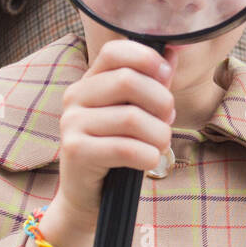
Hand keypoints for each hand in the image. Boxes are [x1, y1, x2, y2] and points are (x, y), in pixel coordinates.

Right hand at [49, 40, 175, 231]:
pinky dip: (148, 155)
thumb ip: (152, 83)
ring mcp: (72, 123)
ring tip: (159, 146)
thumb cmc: (117, 151)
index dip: (146, 58)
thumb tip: (173, 51)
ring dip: (159, 135)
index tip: (166, 76)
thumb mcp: (135, 113)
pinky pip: (126, 148)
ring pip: (132, 118)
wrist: (89, 195)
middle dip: (161, 102)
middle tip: (167, 122)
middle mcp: (75, 97)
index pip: (115, 51)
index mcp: (90, 81)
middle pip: (128, 81)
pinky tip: (149, 160)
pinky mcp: (76, 151)